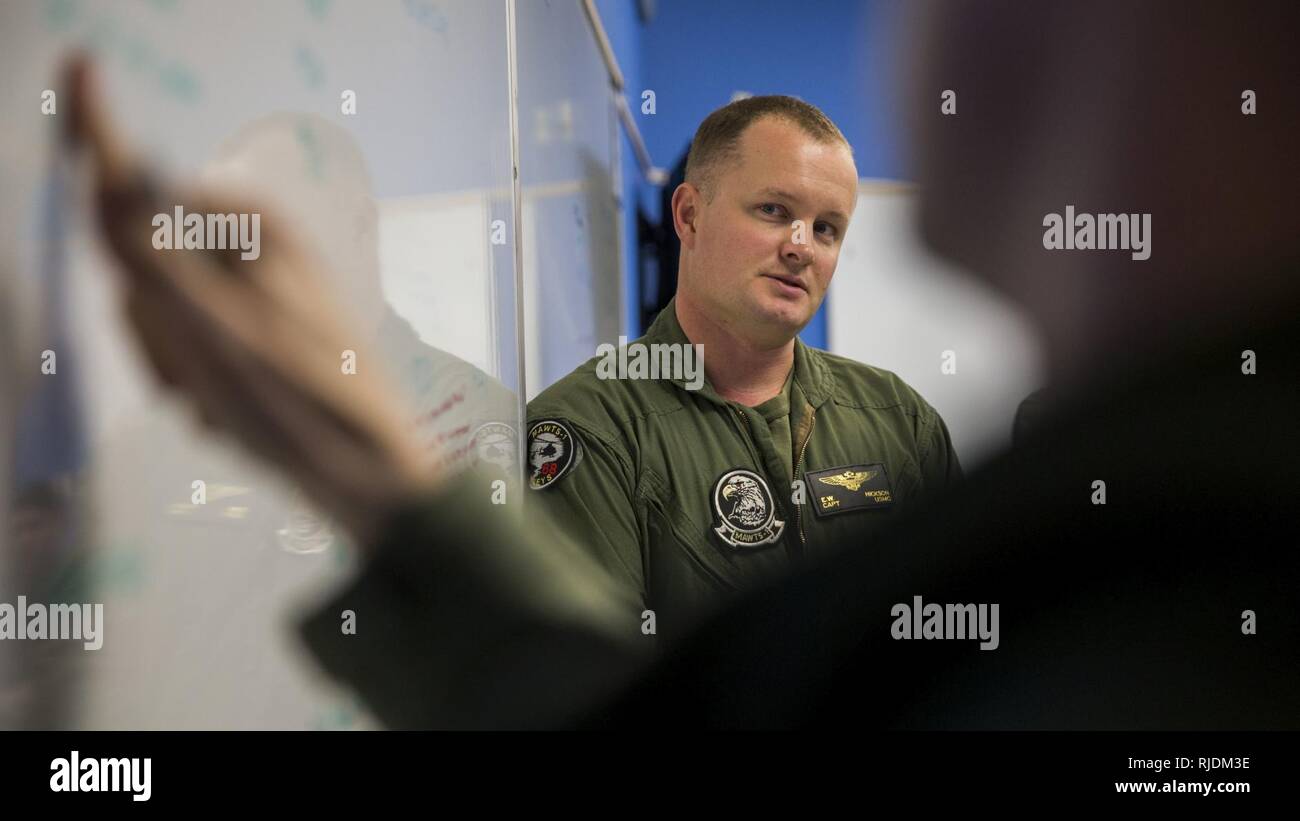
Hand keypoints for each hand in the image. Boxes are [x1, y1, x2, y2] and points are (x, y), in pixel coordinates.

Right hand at [64, 56, 438, 545]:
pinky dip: (211, 390)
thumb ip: (149, 253)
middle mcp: (265, 250)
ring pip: (178, 323)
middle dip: (162, 335)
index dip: (137, 275)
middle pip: (157, 275)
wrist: (366, 469)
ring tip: (221, 403)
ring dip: (183, 370)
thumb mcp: (206, 323)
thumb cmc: (290, 398)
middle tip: (194, 378)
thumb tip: (109, 187)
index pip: (147, 216)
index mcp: (256, 225)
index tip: (162, 323)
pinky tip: (234, 420)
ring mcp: (269, 297)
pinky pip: (209, 357)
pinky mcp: (274, 342)